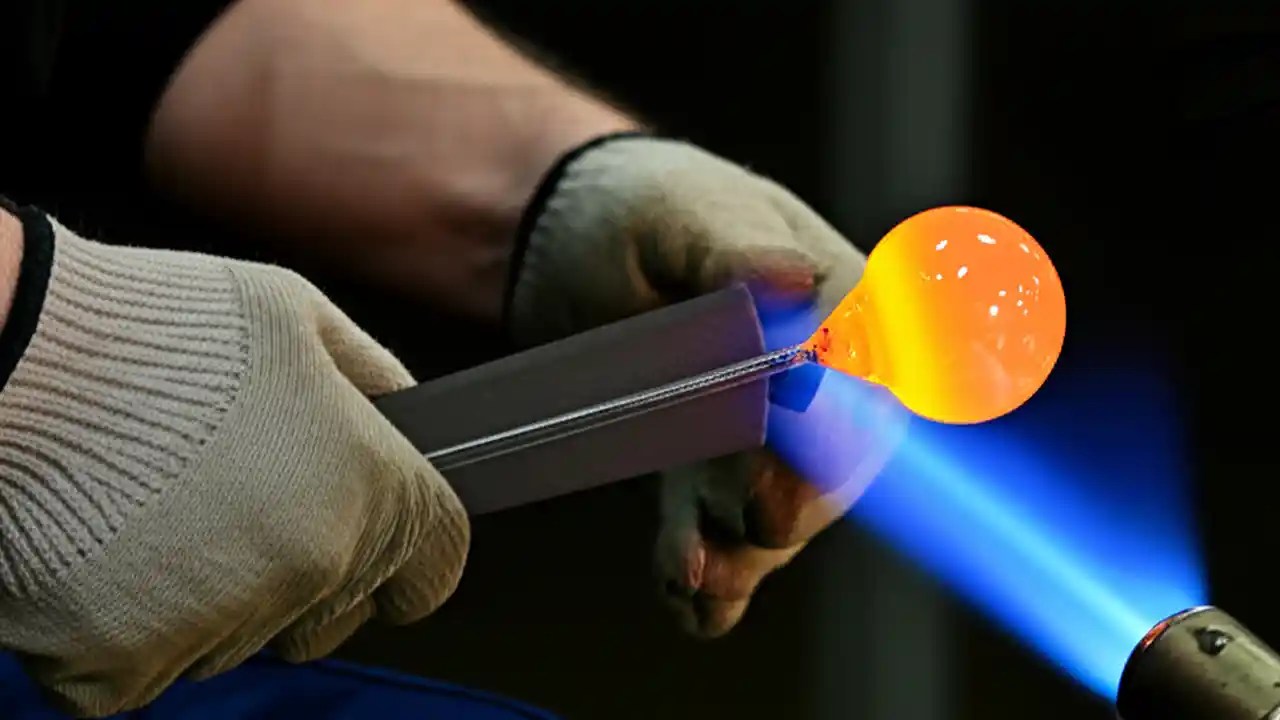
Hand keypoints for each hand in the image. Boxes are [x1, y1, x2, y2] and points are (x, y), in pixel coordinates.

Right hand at [0, 207, 468, 715]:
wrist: (13, 358)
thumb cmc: (154, 329)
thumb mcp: (298, 315)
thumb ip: (375, 380)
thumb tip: (410, 418)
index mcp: (369, 488)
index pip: (436, 567)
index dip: (412, 555)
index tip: (382, 543)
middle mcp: (310, 568)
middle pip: (338, 613)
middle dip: (307, 576)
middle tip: (236, 503)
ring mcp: (218, 627)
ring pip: (242, 640)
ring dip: (213, 596)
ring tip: (156, 507)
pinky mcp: (122, 668)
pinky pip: (147, 669)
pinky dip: (127, 627)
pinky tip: (105, 550)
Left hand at [508, 136, 903, 635]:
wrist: (572, 255)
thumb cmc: (642, 213)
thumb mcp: (683, 211)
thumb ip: (736, 250)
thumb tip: (788, 279)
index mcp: (845, 309)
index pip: (867, 381)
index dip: (834, 420)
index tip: (784, 438)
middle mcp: (824, 392)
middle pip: (833, 470)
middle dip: (786, 504)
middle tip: (738, 520)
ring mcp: (769, 451)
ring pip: (780, 524)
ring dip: (742, 556)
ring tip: (691, 571)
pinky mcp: (715, 489)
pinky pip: (728, 553)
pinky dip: (709, 583)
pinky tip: (682, 593)